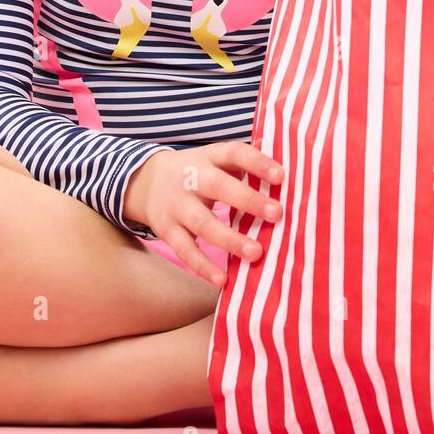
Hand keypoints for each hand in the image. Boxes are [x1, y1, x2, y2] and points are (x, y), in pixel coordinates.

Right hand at [122, 141, 284, 286]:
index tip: (281, 176)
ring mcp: (176, 205)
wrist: (144, 181)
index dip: (257, 163)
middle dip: (248, 200)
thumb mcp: (214, 161)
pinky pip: (185, 250)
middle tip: (277, 214)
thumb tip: (289, 181)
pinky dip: (203, 267)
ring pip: (202, 223)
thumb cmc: (197, 173)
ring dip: (230, 239)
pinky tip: (224, 280)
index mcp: (208, 157)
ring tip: (256, 253)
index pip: (234, 153)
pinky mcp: (167, 230)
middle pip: (218, 187)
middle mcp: (190, 178)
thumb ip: (244, 168)